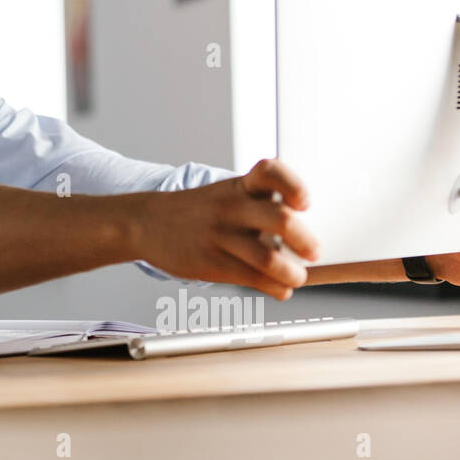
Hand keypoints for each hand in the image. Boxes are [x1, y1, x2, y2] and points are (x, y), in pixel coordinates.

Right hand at [134, 158, 319, 299]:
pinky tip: (279, 288)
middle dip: (306, 241)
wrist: (145, 222)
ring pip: (270, 258)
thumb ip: (259, 208)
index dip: (294, 185)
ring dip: (294, 274)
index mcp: (239, 186)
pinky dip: (276, 288)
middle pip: (281, 219)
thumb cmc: (195, 211)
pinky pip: (254, 279)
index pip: (271, 172)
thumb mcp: (225, 196)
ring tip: (296, 277)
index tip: (304, 202)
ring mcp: (221, 236)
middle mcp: (231, 208)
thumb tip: (302, 238)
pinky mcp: (212, 263)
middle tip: (314, 251)